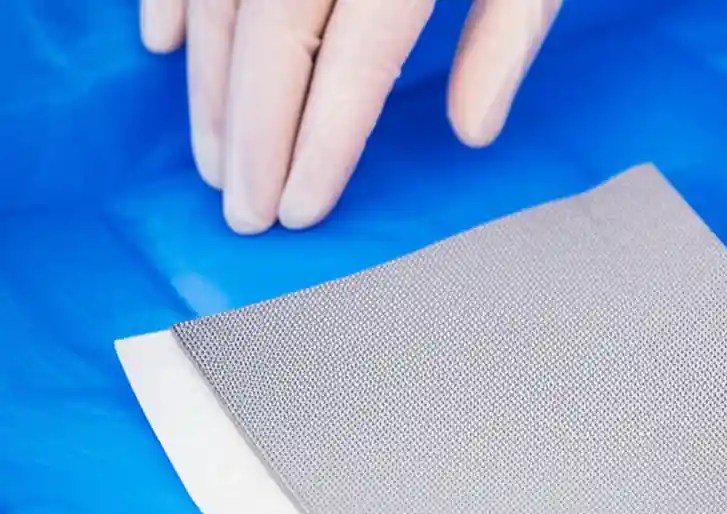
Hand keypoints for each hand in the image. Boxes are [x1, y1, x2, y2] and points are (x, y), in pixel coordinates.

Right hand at [140, 0, 559, 233]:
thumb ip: (509, 35)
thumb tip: (472, 131)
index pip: (350, 62)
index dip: (319, 142)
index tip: (298, 211)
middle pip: (269, 33)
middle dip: (248, 130)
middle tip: (240, 211)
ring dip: (206, 80)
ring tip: (212, 158)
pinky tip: (162, 46)